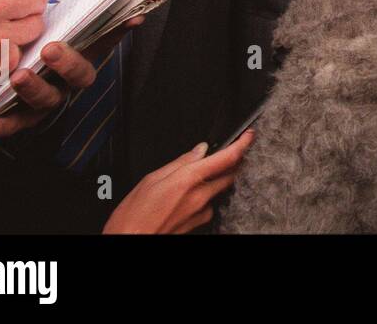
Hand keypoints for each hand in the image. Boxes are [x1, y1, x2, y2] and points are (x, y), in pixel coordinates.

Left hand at [0, 16, 144, 145]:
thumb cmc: (14, 44)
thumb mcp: (35, 27)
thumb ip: (58, 12)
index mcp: (73, 56)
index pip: (101, 42)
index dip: (117, 32)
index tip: (131, 19)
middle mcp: (63, 80)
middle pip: (79, 75)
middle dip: (68, 63)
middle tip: (51, 50)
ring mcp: (43, 99)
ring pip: (47, 100)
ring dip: (35, 89)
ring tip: (19, 77)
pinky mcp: (15, 118)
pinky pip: (10, 125)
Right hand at [103, 129, 255, 233]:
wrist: (128, 242)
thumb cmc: (133, 216)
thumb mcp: (150, 179)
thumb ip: (179, 163)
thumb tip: (198, 150)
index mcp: (188, 179)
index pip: (228, 158)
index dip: (243, 144)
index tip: (248, 136)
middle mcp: (199, 196)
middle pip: (230, 174)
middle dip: (231, 163)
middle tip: (222, 155)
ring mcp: (201, 212)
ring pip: (218, 191)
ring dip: (213, 182)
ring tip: (189, 183)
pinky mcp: (199, 224)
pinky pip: (209, 207)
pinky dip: (203, 199)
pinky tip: (184, 200)